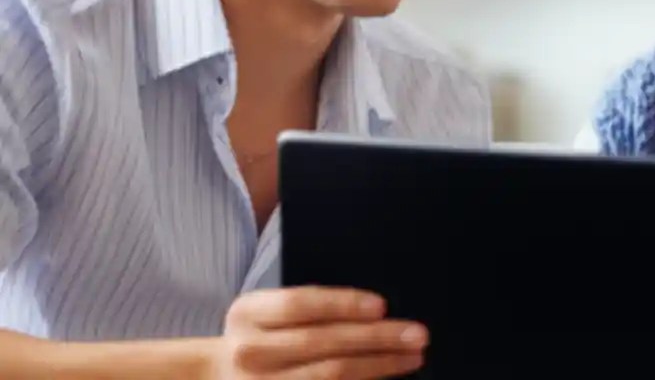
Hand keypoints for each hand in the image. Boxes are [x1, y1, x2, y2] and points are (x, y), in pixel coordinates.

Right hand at [212, 287, 427, 378]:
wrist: (214, 379)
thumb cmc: (258, 337)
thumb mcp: (265, 312)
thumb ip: (308, 308)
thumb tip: (377, 310)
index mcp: (247, 313)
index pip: (300, 304)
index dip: (342, 303)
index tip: (382, 306)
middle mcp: (250, 351)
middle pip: (322, 342)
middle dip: (376, 338)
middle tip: (417, 334)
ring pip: (329, 376)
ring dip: (379, 366)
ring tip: (412, 357)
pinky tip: (385, 379)